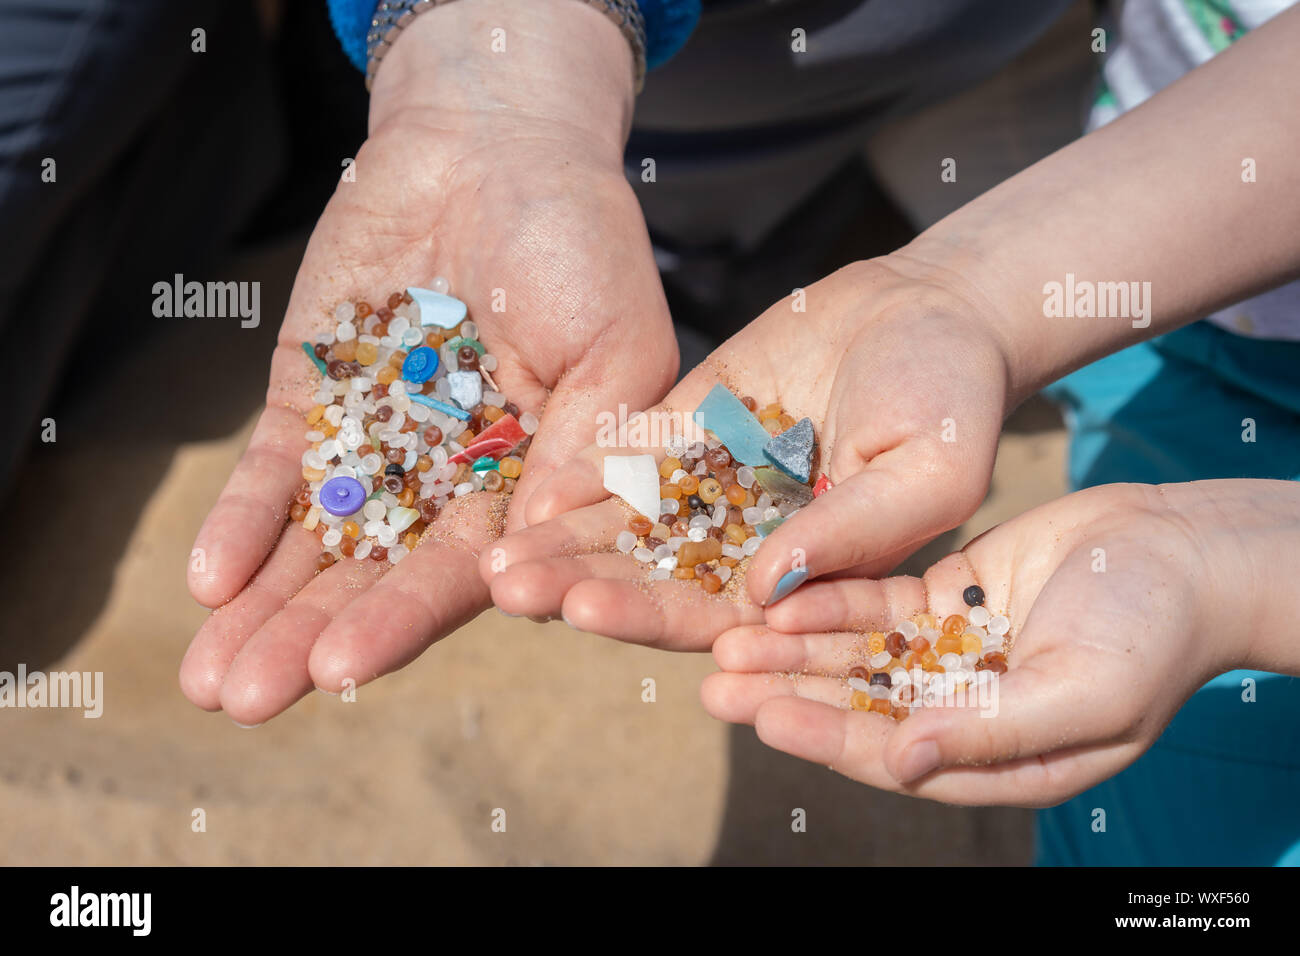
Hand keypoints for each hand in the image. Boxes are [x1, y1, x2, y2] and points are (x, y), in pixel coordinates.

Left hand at [181, 0, 676, 723]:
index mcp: (535, 487)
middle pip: (381, 575)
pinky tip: (208, 579)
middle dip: (313, 634)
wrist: (494, 144)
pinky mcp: (319, 403)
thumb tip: (536, 550)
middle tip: (246, 699)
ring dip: (262, 607)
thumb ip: (592, 448)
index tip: (347, 662)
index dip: (411, 614)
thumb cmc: (579, 240)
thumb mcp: (616, 344)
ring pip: (320, 542)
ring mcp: (382, 448)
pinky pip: (277, 472)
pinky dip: (243, 521)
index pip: (474, 568)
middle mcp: (454, 484)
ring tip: (208, 679)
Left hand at [482, 256, 1010, 647]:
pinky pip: (631, 455)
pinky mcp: (690, 427)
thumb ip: (857, 531)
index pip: (719, 617)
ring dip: (563, 539)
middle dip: (581, 585)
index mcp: (803, 581)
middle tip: (511, 588)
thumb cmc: (954, 400)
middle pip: (653, 578)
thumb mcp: (929, 470)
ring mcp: (712, 486)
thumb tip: (767, 588)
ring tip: (496, 550)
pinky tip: (528, 482)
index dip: (653, 618)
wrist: (932, 310)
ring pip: (628, 525)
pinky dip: (583, 470)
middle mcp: (746, 545)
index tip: (588, 611)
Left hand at [702, 480, 1280, 806]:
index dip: (826, 738)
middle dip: (786, 697)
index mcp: (994, 756)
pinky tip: (779, 595)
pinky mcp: (943, 599)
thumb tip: (907, 760)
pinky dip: (829, 603)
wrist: (1185, 553)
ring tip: (727, 639)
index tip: (765, 717)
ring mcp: (947, 654)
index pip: (893, 756)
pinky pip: (874, 608)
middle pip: (856, 708)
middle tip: (716, 683)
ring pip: (853, 657)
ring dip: (792, 650)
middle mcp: (960, 712)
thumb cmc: (1153, 633)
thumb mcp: (1086, 692)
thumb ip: (996, 730)